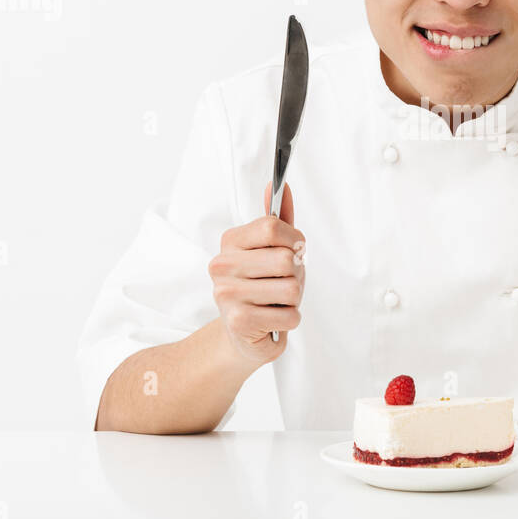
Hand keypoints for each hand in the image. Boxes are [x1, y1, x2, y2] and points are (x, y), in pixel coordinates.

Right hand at [207, 181, 305, 366]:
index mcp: (230, 242)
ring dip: (294, 299)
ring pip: (291, 289)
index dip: (294, 241)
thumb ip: (278, 218)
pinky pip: (290, 315)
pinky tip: (272, 319)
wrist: (244, 334)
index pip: (272, 226)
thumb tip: (279, 185)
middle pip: (285, 260)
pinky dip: (290, 319)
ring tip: (276, 302)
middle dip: (296, 275)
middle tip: (281, 283)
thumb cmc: (264, 286)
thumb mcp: (273, 249)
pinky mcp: (239, 322)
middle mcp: (222, 266)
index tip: (292, 251)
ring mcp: (227, 295)